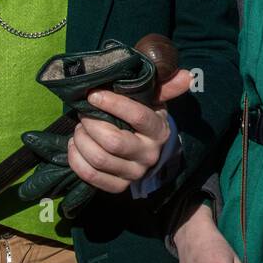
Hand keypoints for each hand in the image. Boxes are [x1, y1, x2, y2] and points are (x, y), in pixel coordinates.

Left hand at [68, 67, 191, 193]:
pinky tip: (75, 146)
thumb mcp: (155, 100)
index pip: (137, 117)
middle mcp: (149, 155)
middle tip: (83, 114)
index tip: (93, 95)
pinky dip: (76, 159)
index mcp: (159, 130)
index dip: (112, 104)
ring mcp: (134, 173)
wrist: (145, 149)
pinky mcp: (118, 186)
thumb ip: (167, 86)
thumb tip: (187, 75)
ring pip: (99, 159)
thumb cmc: (144, 117)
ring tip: (79, 128)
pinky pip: (91, 176)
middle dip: (91, 124)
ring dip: (81, 140)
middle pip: (113, 142)